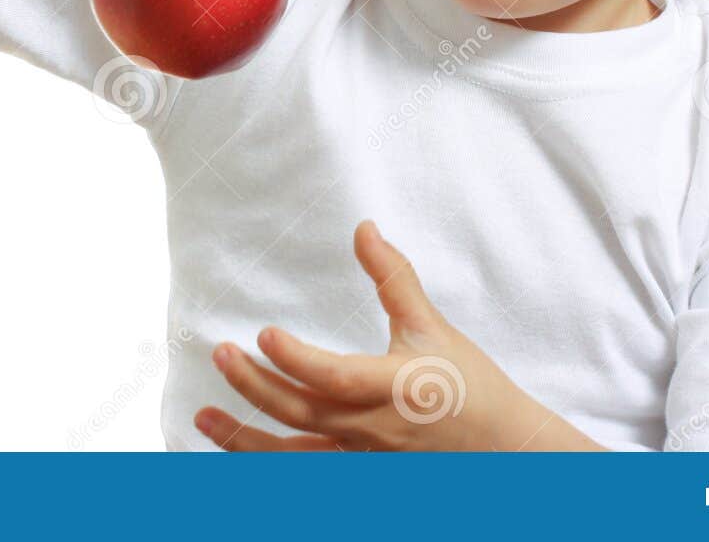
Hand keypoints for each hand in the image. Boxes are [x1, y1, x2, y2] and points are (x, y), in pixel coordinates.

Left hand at [194, 220, 606, 450]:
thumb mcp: (433, 326)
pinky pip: (303, 478)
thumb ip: (393, 278)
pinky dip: (266, 469)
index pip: (338, 378)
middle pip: (304, 413)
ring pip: (294, 458)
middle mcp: (374, 429)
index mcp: (396, 386)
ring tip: (205, 418)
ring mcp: (364, 461)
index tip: (265, 334)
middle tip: (221, 354)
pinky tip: (235, 453)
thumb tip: (364, 229)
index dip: (299, 359)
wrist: (504, 452)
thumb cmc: (468, 385)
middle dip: (256, 388)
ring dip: (245, 441)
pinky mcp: (358, 479)